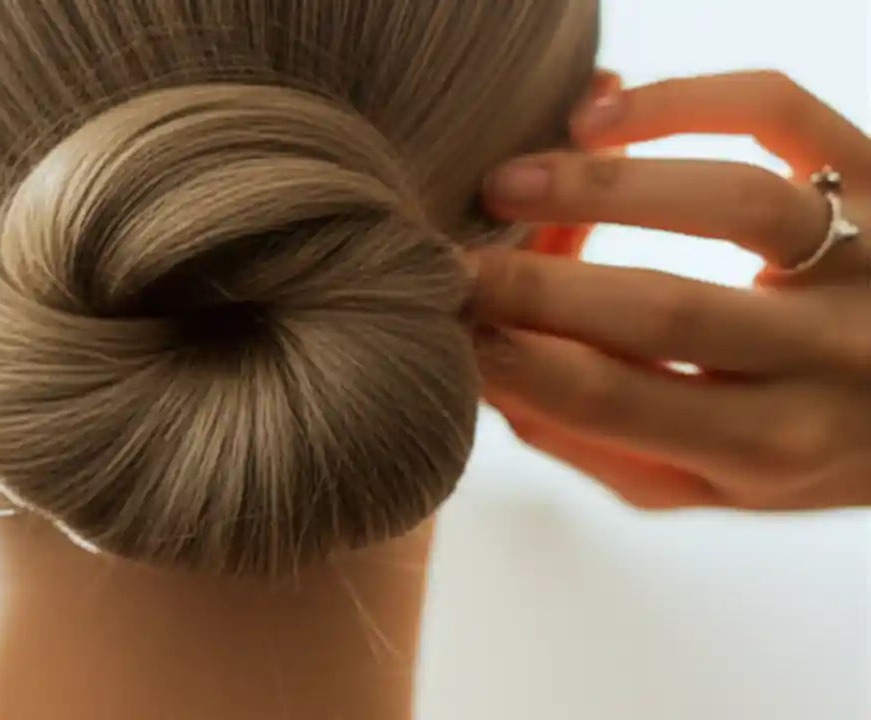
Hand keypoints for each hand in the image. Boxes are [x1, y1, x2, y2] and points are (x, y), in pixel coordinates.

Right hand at [473, 71, 870, 510]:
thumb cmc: (797, 441)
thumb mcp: (702, 482)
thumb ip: (595, 441)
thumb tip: (486, 369)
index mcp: (768, 446)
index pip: (612, 401)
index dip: (511, 359)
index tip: (446, 325)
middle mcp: (828, 358)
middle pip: (661, 310)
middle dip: (533, 283)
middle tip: (450, 263)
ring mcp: (866, 257)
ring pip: (728, 201)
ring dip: (595, 187)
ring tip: (504, 184)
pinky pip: (775, 108)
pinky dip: (679, 99)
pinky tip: (598, 116)